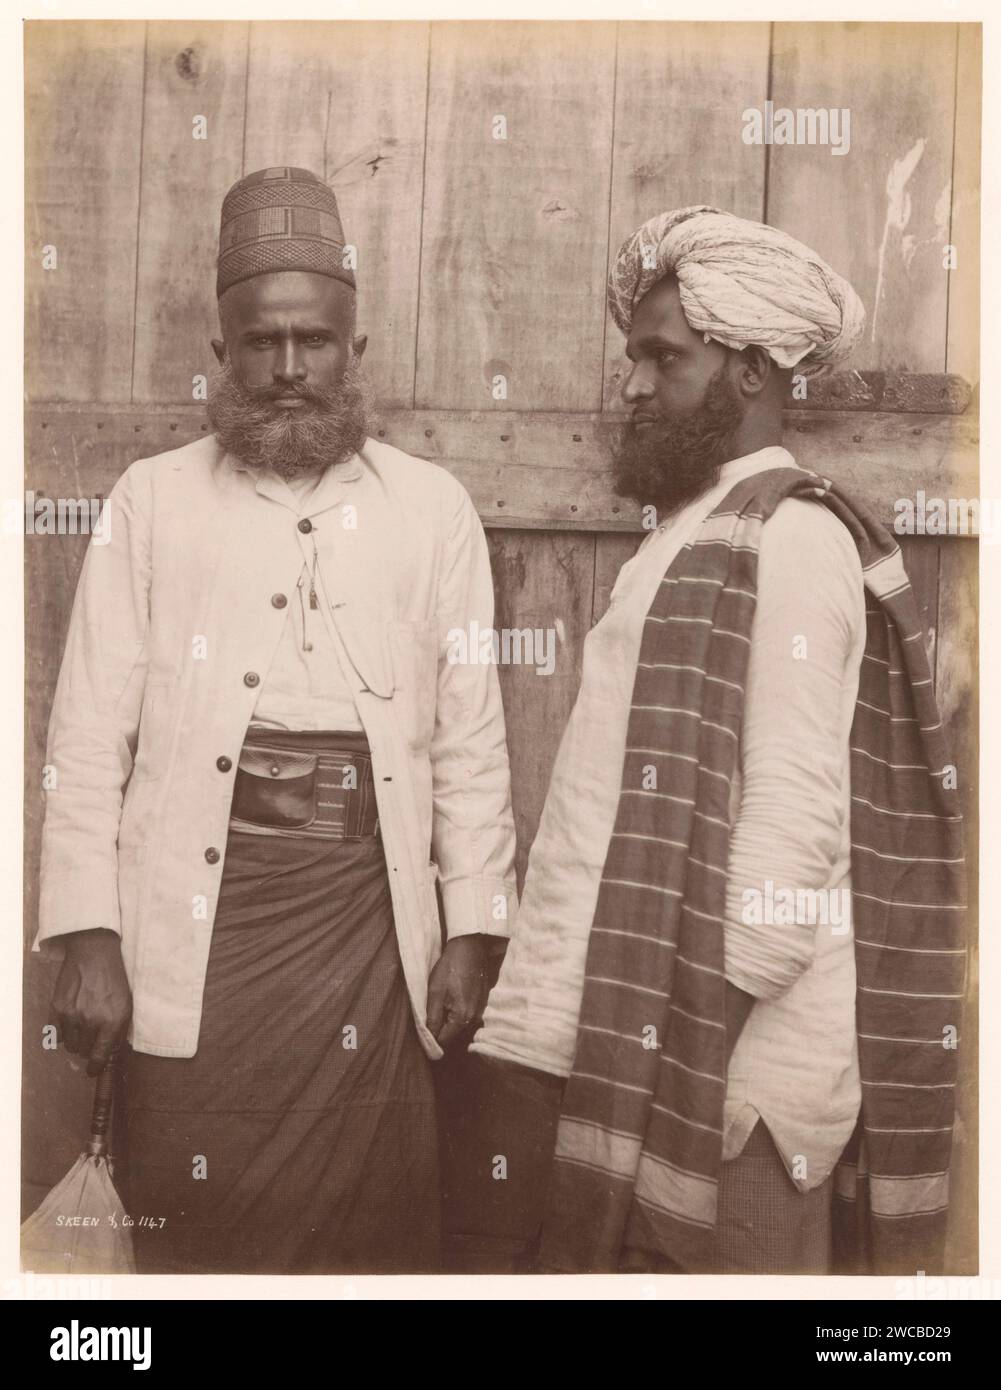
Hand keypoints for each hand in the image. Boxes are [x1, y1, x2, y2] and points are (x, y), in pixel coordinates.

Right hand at [50, 929, 131, 1076]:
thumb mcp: (126, 1003)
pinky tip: (68, 1023)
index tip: (93, 1069)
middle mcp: (92, 1021)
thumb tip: (111, 1051)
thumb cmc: (114, 977)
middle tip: (90, 1037)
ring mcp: (72, 1015)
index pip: (100, 1056)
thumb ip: (119, 1028)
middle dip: (87, 1047)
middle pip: (83, 1051)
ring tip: (81, 1026)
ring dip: (75, 1040)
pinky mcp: (57, 1008)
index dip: (95, 1067)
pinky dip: (60, 1032)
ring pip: (69, 1044)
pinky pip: (54, 1033)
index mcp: (112, 1021)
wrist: (94, 952)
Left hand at [426, 935, 490, 1048]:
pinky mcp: (482, 1003)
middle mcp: (475, 1018)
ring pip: (460, 1026)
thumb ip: (433, 1019)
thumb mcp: (435, 992)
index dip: (431, 1038)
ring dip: (449, 1020)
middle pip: (453, 1035)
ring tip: (441, 1002)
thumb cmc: (450, 968)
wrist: (470, 947)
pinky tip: (452, 996)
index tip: (423, 1025)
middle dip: (441, 1028)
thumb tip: (430, 1041)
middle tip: (431, 1011)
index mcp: (463, 1018)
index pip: (444, 1041)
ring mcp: (481, 1011)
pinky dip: (458, 1012)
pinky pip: (467, 1016)